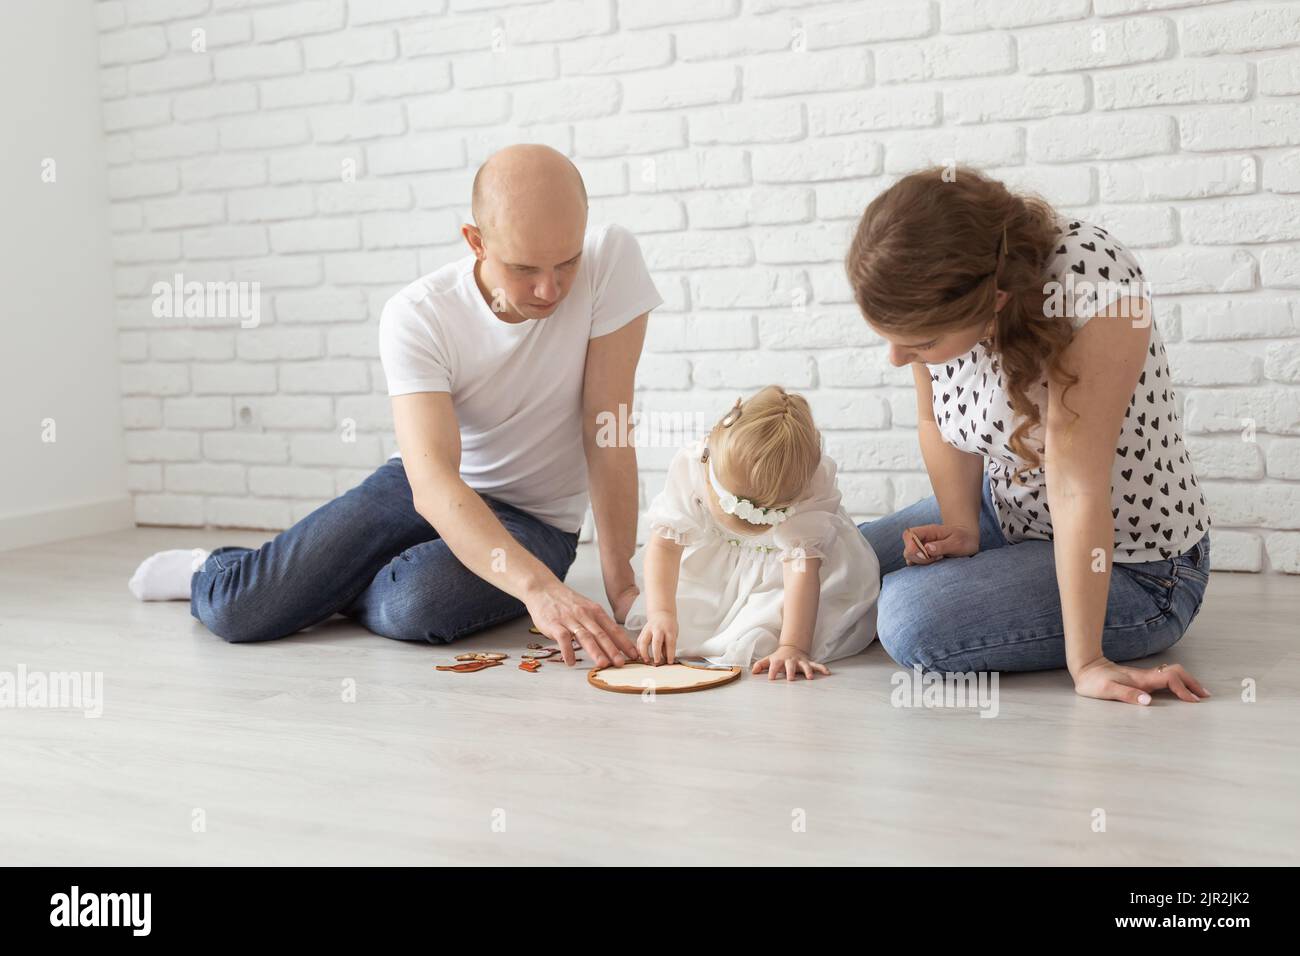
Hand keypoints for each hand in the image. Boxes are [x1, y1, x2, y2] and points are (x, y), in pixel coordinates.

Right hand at [524, 580, 639, 667]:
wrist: (543, 589)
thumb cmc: (566, 602)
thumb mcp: (586, 608)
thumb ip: (598, 623)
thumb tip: (614, 642)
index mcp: (595, 611)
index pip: (613, 629)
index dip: (624, 642)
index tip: (634, 654)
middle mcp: (584, 615)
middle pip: (601, 634)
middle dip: (613, 649)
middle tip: (621, 663)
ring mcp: (569, 619)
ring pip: (585, 636)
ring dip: (594, 651)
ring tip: (603, 664)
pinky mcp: (554, 624)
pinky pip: (562, 638)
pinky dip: (567, 651)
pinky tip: (571, 662)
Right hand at [636, 610, 677, 664]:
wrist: (661, 613)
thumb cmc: (669, 626)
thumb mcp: (673, 634)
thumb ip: (668, 646)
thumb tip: (665, 658)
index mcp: (669, 630)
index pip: (670, 643)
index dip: (670, 653)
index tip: (669, 662)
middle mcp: (659, 629)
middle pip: (657, 641)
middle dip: (656, 652)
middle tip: (657, 662)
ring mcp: (649, 629)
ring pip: (644, 641)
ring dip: (644, 652)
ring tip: (646, 660)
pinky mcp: (642, 631)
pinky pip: (639, 641)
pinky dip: (639, 649)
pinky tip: (641, 656)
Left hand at [752, 644, 829, 681]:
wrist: (791, 648)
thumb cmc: (778, 658)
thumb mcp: (768, 660)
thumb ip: (760, 665)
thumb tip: (753, 671)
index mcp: (779, 661)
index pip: (774, 666)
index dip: (772, 671)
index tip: (771, 678)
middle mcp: (790, 661)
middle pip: (790, 666)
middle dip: (790, 672)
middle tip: (790, 679)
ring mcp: (800, 662)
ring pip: (805, 666)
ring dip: (808, 671)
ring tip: (810, 678)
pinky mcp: (808, 663)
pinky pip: (817, 665)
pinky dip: (822, 668)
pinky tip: (828, 673)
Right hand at [903, 523, 979, 564]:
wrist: (968, 538)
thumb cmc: (964, 539)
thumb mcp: (957, 542)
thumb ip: (942, 546)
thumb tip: (927, 548)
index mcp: (928, 531)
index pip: (909, 535)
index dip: (913, 547)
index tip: (928, 554)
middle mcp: (922, 538)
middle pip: (907, 549)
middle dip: (919, 558)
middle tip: (937, 558)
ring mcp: (921, 547)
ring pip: (910, 557)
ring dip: (921, 562)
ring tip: (938, 559)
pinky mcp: (923, 556)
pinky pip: (914, 562)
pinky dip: (922, 566)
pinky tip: (934, 563)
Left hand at [1072, 656, 1210, 704]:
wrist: (1085, 668)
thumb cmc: (1093, 681)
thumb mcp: (1107, 690)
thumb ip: (1126, 694)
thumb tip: (1148, 701)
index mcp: (1141, 679)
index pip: (1170, 680)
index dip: (1183, 689)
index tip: (1194, 701)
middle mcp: (1146, 676)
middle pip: (1176, 673)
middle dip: (1193, 683)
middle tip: (1206, 696)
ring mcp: (1144, 677)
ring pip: (1173, 674)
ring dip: (1188, 682)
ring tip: (1200, 694)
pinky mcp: (1141, 679)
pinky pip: (1166, 679)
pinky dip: (1178, 683)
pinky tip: (1180, 691)